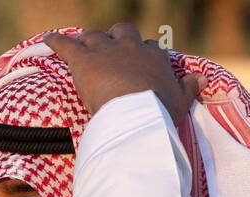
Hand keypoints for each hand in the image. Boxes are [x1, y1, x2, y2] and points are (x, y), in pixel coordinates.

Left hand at [45, 24, 202, 125]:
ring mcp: (105, 51)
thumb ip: (189, 88)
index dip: (141, 54)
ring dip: (87, 40)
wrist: (135, 111)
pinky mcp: (82, 60)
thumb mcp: (180, 101)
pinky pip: (65, 45)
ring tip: (80, 45)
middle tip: (109, 47)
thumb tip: (202, 78)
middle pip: (122, 32)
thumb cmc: (158, 110)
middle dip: (116, 37)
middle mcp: (130, 48)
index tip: (137, 63)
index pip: (148, 48)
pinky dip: (55, 41)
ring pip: (94, 36)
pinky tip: (48, 38)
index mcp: (153, 58)